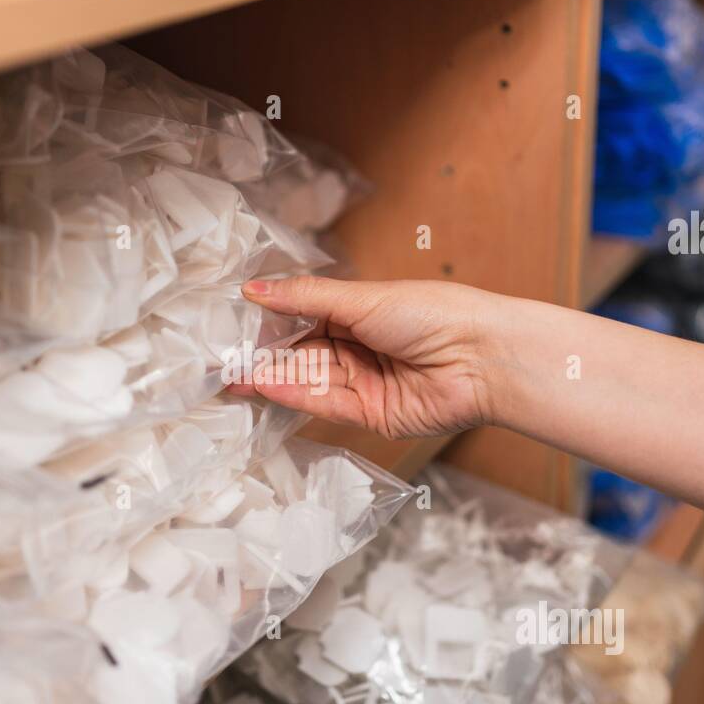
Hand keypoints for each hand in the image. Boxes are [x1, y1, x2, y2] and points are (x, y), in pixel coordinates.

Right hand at [233, 276, 499, 438]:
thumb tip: (254, 289)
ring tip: (233, 373)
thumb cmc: (433, 313)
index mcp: (358, 313)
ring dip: (271, 377)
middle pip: (301, 353)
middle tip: (222, 355)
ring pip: (307, 380)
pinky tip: (264, 384)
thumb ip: (304, 297)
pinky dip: (294, 394)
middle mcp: (358, 348)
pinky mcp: (369, 415)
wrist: (481, 357)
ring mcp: (363, 382)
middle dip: (264, 355)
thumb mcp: (362, 298)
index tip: (233, 321)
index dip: (270, 322)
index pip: (302, 318)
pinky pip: (324, 404)